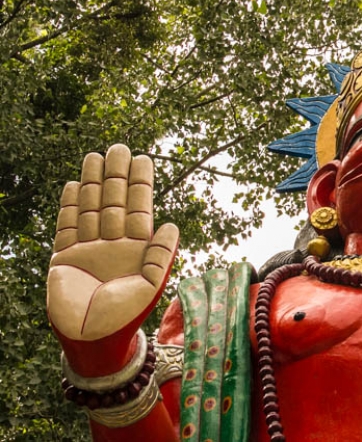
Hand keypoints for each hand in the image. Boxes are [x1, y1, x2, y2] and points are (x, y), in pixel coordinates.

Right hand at [47, 145, 177, 357]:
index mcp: (137, 249)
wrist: (90, 340)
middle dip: (116, 174)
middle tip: (118, 146)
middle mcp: (113, 244)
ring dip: (93, 182)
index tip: (142, 159)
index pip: (138, 208)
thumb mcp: (150, 286)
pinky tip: (75, 184)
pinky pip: (67, 225)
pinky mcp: (64, 257)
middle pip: (114, 201)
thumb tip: (172, 225)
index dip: (140, 184)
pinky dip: (70, 205)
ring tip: (95, 155)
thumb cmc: (125, 318)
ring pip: (91, 207)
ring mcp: (88, 248)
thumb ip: (161, 257)